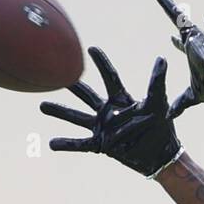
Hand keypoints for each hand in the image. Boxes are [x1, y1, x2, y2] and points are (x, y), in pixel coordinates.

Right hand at [40, 47, 180, 176]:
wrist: (161, 155)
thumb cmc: (161, 127)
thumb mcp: (159, 103)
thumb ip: (156, 83)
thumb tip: (161, 60)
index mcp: (121, 99)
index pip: (109, 77)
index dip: (101, 63)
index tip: (91, 48)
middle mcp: (108, 111)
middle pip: (86, 94)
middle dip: (71, 86)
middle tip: (54, 74)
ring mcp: (102, 128)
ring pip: (76, 117)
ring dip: (60, 112)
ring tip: (42, 106)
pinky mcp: (101, 145)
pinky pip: (80, 144)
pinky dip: (67, 144)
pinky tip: (52, 143)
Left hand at [154, 0, 203, 118]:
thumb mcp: (190, 97)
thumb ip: (179, 105)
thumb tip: (169, 117)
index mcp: (194, 54)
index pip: (184, 46)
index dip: (178, 42)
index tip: (172, 38)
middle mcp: (193, 41)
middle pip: (179, 25)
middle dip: (170, 15)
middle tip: (162, 5)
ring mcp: (192, 35)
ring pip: (176, 15)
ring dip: (165, 3)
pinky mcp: (190, 31)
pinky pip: (176, 15)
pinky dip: (166, 5)